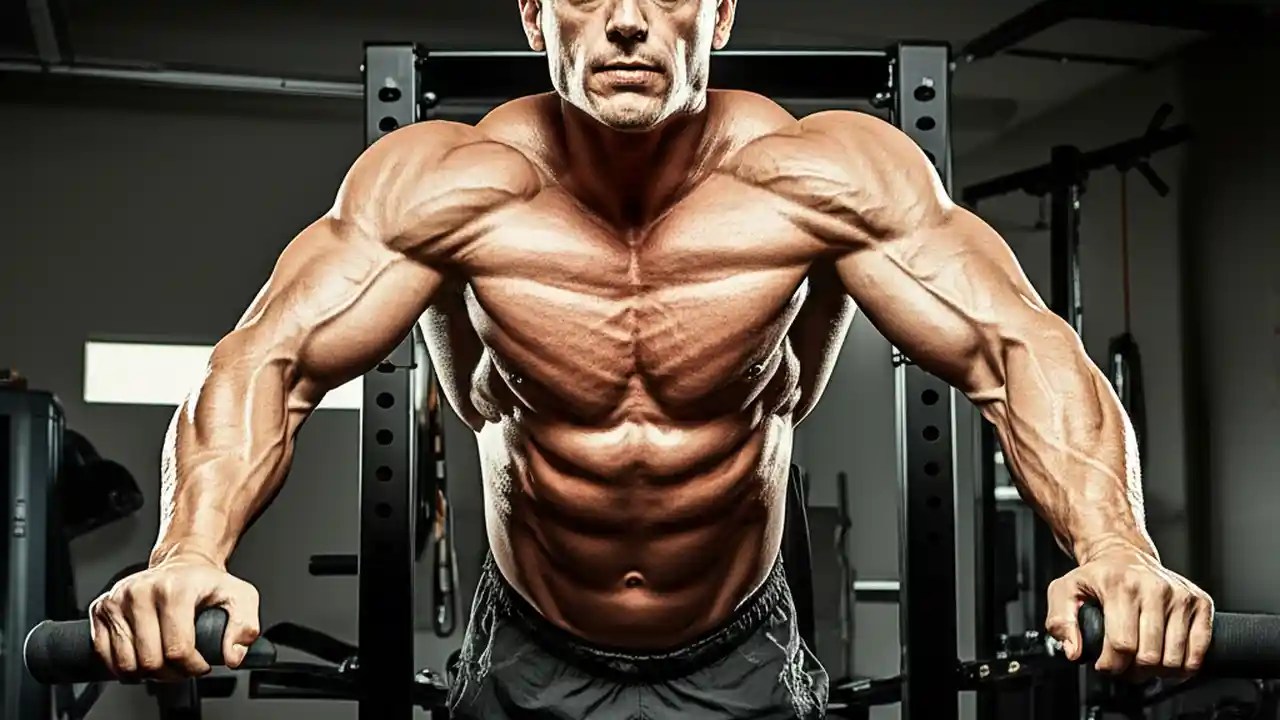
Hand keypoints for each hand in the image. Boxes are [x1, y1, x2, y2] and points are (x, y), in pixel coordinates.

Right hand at [88, 555, 260, 680]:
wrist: (182, 564)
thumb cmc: (207, 583)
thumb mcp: (240, 596)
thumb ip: (245, 626)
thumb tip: (232, 655)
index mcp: (174, 589)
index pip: (177, 649)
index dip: (192, 667)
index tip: (201, 664)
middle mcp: (140, 591)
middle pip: (151, 660)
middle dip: (172, 673)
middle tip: (184, 665)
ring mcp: (117, 600)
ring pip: (126, 663)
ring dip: (148, 673)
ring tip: (165, 662)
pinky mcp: (100, 609)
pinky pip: (104, 656)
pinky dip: (124, 667)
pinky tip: (143, 657)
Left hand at [1045, 544, 1212, 680]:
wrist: (1123, 555)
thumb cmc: (1097, 576)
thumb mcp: (1064, 591)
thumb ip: (1059, 622)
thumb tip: (1074, 651)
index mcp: (1120, 585)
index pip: (1122, 645)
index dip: (1111, 666)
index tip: (1105, 665)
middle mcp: (1154, 588)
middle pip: (1149, 656)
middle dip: (1133, 672)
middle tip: (1124, 666)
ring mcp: (1180, 595)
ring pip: (1175, 658)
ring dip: (1158, 672)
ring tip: (1142, 662)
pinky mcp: (1200, 601)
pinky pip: (1200, 650)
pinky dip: (1184, 666)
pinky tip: (1167, 660)